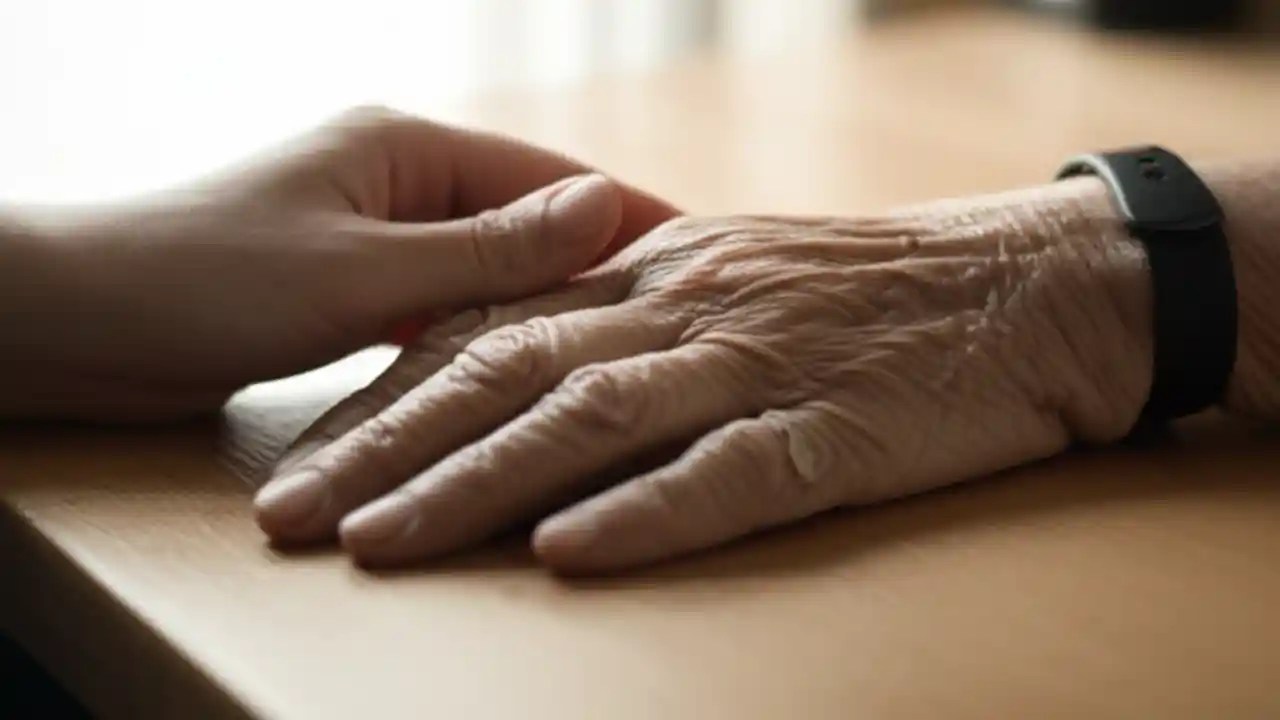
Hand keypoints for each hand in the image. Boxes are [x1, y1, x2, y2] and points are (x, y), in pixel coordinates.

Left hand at [0, 106, 675, 419]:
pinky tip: (525, 375)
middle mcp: (397, 181)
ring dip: (539, 311)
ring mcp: (373, 234)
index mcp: (406, 148)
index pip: (548, 179)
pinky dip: (482, 337)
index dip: (629, 218)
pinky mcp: (348, 288)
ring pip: (485, 275)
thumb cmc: (203, 281)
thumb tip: (604, 209)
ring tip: (619, 353)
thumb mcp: (362, 273)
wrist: (73, 323)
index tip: (704, 254)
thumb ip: (488, 253)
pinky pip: (441, 309)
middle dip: (594, 271)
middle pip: (524, 226)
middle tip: (676, 319)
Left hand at [255, 177, 1154, 572]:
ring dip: (474, 484)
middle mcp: (682, 307)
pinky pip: (727, 473)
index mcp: (651, 269)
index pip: (488, 330)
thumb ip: (630, 309)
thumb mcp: (731, 270)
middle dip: (387, 448)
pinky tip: (568, 552)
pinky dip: (644, 512)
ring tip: (383, 547)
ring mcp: (753, 364)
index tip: (310, 461)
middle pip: (506, 373)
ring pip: (588, 420)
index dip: (387, 398)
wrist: (1024, 288)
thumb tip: (526, 355)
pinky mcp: (831, 428)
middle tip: (295, 518)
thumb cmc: (872, 290)